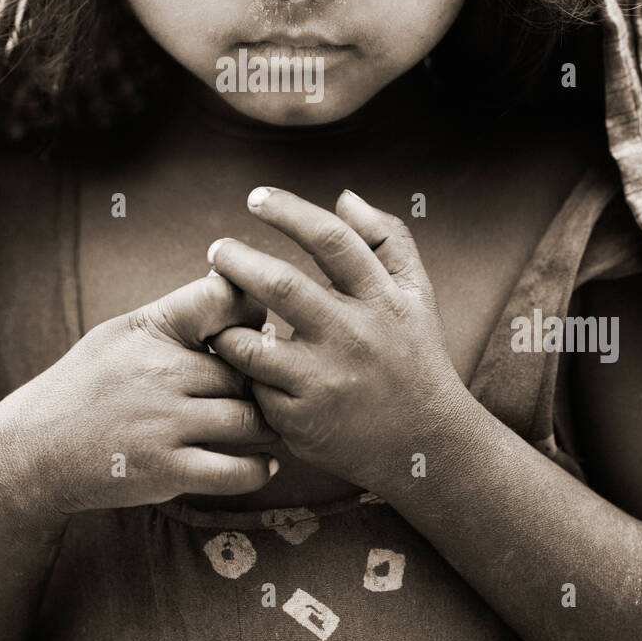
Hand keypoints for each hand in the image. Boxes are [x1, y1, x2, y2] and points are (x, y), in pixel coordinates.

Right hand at [0, 273, 278, 519]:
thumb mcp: (126, 331)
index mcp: (153, 329)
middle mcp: (162, 372)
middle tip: (277, 387)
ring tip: (271, 422)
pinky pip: (235, 470)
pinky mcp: (167, 471)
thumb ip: (182, 312)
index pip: (223, 300)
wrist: (36, 449)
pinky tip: (264, 461)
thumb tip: (242, 286)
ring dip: (266, 423)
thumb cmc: (90, 383)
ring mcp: (165, 423)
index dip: (254, 311)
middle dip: (264, 379)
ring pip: (250, 418)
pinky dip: (259, 468)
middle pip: (247, 368)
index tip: (261, 329)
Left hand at [208, 187, 468, 494]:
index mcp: (381, 299)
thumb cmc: (414, 356)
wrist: (425, 444)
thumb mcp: (416, 293)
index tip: (256, 197)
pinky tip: (233, 360)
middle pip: (281, 286)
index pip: (332, 241)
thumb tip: (344, 196)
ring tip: (215, 311)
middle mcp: (353, 337)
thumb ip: (386, 238)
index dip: (289, 212)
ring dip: (225, 324)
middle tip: (216, 250)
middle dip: (237, 261)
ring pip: (250, 345)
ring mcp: (325, 381)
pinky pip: (252, 388)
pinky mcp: (302, 420)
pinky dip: (239, 371)